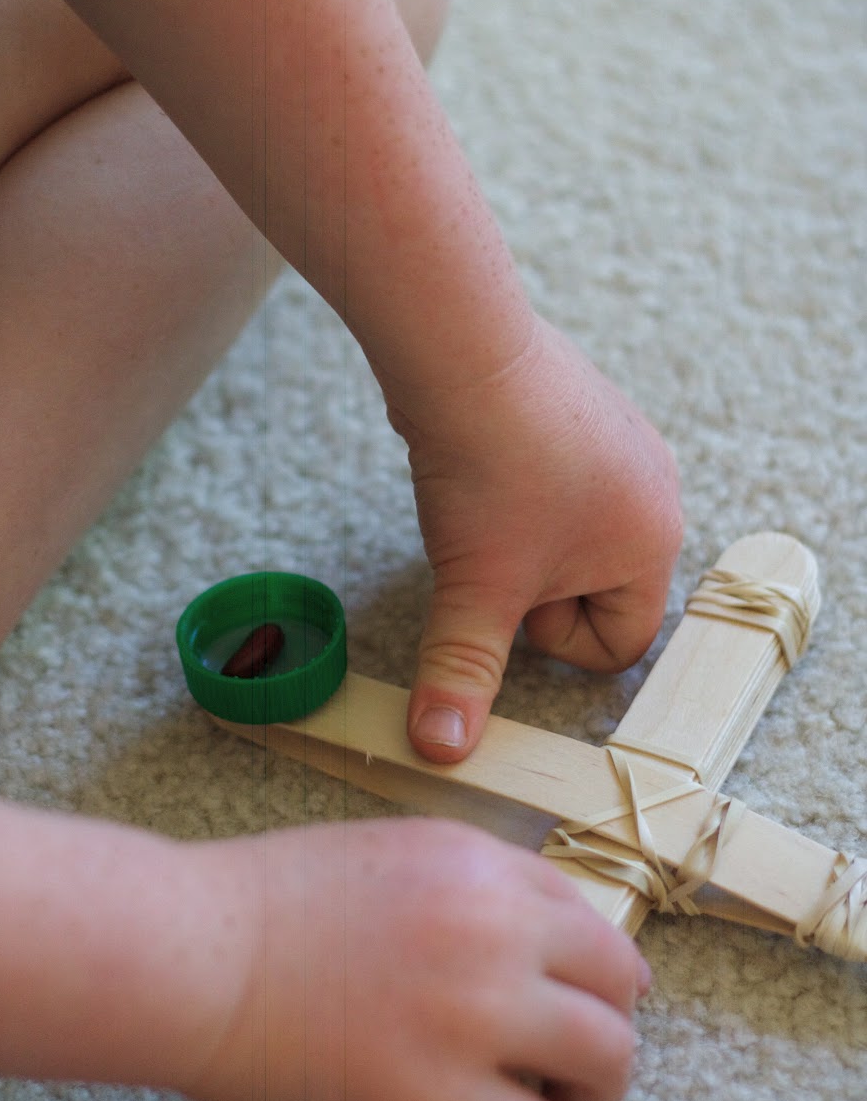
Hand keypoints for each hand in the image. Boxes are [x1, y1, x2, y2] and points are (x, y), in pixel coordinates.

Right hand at [179, 817, 647, 1100]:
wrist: (187, 948)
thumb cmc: (258, 903)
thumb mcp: (381, 855)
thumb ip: (459, 888)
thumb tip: (518, 946)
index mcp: (476, 861)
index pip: (586, 915)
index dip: (589, 971)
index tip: (575, 1004)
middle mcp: (493, 924)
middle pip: (620, 982)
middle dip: (608, 1029)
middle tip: (571, 1069)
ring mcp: (472, 1010)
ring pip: (606, 1062)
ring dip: (590, 1100)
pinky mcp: (436, 1100)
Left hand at [382, 314, 682, 761]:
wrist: (462, 350)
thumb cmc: (486, 472)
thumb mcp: (474, 588)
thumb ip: (462, 674)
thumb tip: (442, 751)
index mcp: (653, 545)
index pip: (617, 643)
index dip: (551, 635)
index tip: (506, 590)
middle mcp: (658, 492)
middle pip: (599, 589)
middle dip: (537, 585)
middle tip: (490, 548)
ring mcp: (628, 442)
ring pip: (575, 534)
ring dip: (526, 539)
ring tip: (485, 503)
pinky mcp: (589, 407)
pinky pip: (562, 481)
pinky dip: (523, 487)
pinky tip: (489, 461)